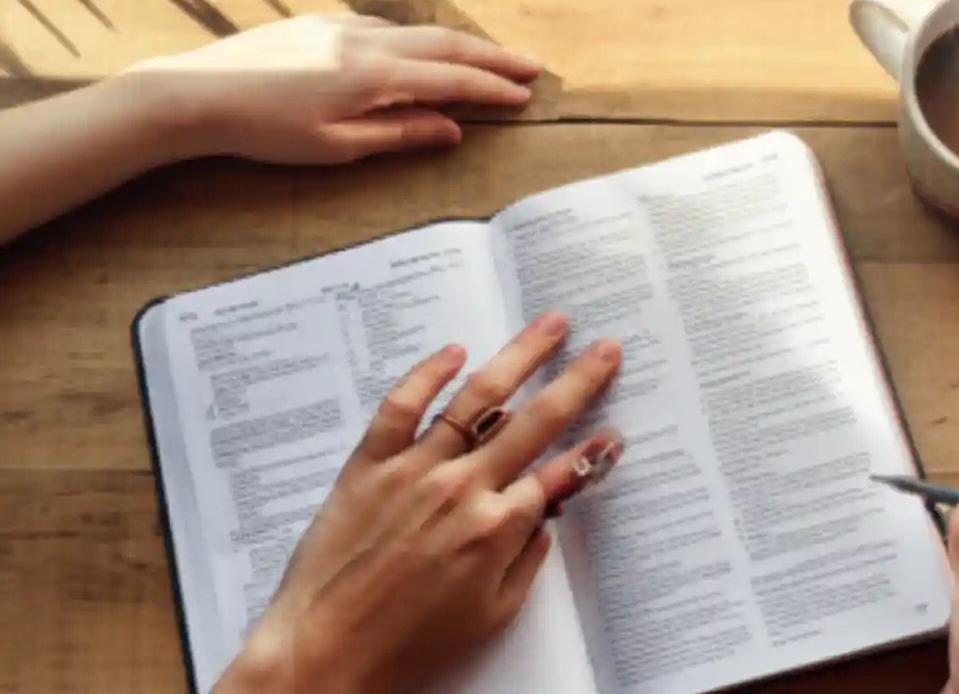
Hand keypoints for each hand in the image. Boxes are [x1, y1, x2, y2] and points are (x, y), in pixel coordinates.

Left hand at [126, 15, 540, 163]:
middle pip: (444, 42)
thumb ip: (400, 133)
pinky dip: (416, 40)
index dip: (491, 87)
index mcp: (373, 75)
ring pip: (415, 30)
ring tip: (486, 60)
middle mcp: (365, 40)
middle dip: (492, 55)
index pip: (450, 78)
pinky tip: (419, 54)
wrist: (196, 94)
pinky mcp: (320, 22)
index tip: (525, 94)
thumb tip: (453, 129)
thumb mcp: (338, 146)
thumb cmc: (265, 132)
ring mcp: (341, 25)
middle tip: (530, 65)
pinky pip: (384, 27)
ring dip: (456, 45)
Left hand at [215, 312, 621, 692]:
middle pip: (535, 420)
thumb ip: (525, 559)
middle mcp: (463, 488)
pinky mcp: (369, 465)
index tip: (614, 430)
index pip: (559, 474)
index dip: (591, 452)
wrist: (325, 651)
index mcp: (497, 528)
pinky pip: (401, 406)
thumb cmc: (408, 645)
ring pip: (478, 398)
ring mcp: (415, 469)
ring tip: (551, 325)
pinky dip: (429, 374)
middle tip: (605, 347)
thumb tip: (543, 516)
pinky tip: (455, 351)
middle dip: (578, 380)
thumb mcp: (491, 614)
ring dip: (521, 357)